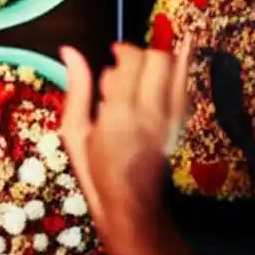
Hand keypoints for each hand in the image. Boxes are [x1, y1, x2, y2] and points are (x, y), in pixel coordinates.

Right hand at [59, 43, 190, 253]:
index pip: (133, 61)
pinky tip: (162, 80)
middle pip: (160, 61)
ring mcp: (171, 120)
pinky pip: (185, 90)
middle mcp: (151, 113)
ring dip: (161, 63)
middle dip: (143, 54)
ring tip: (142, 73)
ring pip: (179, 72)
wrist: (130, 205)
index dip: (123, 50)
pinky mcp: (181, 126)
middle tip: (126, 65)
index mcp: (120, 113)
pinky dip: (176, 78)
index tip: (112, 54)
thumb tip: (69, 51)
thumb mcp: (74, 130)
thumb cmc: (95, 171)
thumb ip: (77, 88)